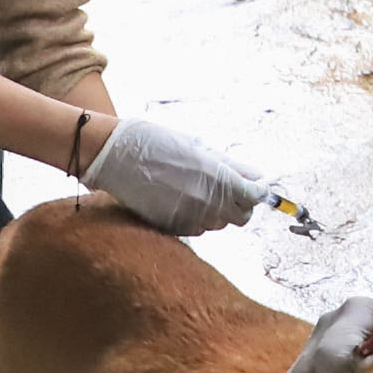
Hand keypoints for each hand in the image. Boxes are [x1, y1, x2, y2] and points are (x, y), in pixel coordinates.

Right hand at [83, 117, 273, 236]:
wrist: (114, 155)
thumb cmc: (155, 143)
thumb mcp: (196, 146)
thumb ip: (229, 165)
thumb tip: (255, 177)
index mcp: (215, 175)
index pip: (254, 196)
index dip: (258, 193)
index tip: (256, 188)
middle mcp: (205, 200)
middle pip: (241, 216)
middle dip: (241, 205)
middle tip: (232, 191)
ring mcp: (188, 215)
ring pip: (219, 224)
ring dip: (218, 211)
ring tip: (200, 191)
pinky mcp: (171, 226)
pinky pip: (197, 229)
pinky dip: (197, 218)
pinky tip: (183, 200)